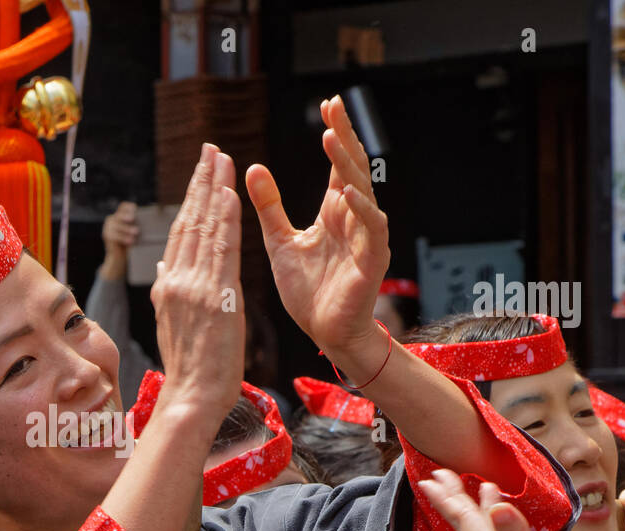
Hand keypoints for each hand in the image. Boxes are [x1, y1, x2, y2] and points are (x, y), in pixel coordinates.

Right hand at [97, 201, 138, 280]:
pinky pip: (115, 235)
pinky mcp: (107, 237)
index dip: (130, 208)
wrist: (119, 258)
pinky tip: (131, 241)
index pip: (123, 206)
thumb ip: (137, 225)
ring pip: (118, 225)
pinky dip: (124, 238)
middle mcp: (111, 220)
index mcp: (119, 215)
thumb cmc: (130, 243)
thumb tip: (151, 220)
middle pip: (120, 215)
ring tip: (136, 232)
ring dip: (127, 228)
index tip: (136, 211)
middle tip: (133, 219)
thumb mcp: (133, 232)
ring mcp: (107, 228)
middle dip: (127, 216)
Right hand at [150, 144, 244, 424]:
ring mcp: (195, 288)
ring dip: (214, 190)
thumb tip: (164, 266)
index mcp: (168, 286)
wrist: (193, 397)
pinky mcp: (216, 297)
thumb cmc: (190, 370)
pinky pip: (221, 250)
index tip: (201, 172)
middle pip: (190, 222)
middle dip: (201, 182)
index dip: (192, 199)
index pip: (181, 233)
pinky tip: (229, 194)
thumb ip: (171, 291)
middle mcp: (177, 281)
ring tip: (222, 159)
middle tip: (211, 149)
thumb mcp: (173, 325)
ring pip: (205, 229)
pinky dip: (225, 219)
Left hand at [245, 95, 388, 360]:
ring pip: (362, 192)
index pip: (337, 164)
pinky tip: (346, 192)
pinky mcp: (372, 260)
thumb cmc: (308, 291)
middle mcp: (354, 218)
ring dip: (348, 166)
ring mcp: (366, 237)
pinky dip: (361, 210)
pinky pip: (372, 228)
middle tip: (335, 107)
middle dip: (345, 136)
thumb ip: (269, 206)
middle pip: (353, 168)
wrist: (324, 332)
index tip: (328, 104)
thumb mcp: (279, 241)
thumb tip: (253, 167)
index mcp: (334, 212)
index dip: (336, 134)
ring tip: (333, 140)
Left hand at [418, 469, 602, 530]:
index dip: (450, 498)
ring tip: (477, 488)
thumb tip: (499, 508)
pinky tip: (505, 524)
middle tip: (441, 474)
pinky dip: (497, 527)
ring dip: (476, 510)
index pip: (465, 522)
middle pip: (467, 526)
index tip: (431, 477)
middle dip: (455, 498)